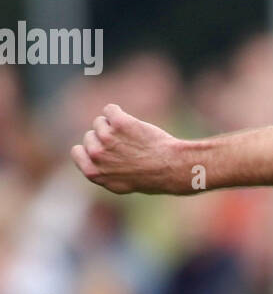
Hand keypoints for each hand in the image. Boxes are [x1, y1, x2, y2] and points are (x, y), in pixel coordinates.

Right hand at [71, 103, 189, 194]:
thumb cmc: (152, 177)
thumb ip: (104, 171)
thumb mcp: (123, 183)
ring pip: (101, 122)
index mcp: (95, 174)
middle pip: (90, 136)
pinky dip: (120, 114)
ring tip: (136, 142)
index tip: (106, 153)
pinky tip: (135, 127)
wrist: (174, 167)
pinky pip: (110, 109)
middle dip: (106, 139)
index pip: (77, 152)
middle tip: (130, 152)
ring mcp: (106, 138)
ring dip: (116, 128)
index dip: (90, 150)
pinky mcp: (118, 123)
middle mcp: (97, 156)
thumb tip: (90, 158)